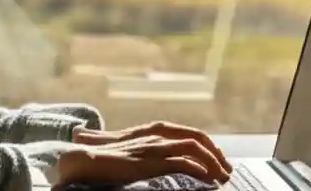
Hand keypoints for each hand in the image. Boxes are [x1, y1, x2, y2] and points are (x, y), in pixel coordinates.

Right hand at [73, 121, 231, 177]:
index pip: (189, 133)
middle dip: (216, 153)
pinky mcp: (152, 161)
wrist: (83, 160)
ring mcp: (155, 147)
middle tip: (227, 171)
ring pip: (195, 147)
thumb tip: (123, 148)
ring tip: (222, 178)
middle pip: (197, 137)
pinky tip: (208, 181)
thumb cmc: (99, 157)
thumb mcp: (122, 150)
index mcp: (153, 130)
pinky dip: (199, 170)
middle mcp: (157, 135)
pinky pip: (183, 162)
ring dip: (213, 162)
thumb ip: (132, 149)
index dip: (207, 146)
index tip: (218, 161)